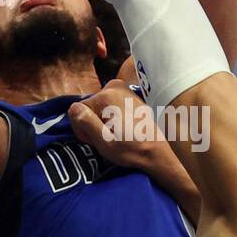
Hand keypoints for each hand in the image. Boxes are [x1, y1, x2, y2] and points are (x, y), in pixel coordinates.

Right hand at [69, 80, 200, 222]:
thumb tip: (73, 108)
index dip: (84, 130)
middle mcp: (114, 85)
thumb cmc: (134, 150)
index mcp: (105, 96)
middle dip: (94, 124)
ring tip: (120, 135)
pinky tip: (126, 129)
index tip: (98, 141)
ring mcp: (125, 88)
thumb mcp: (105, 143)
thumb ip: (86, 124)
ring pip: (100, 107)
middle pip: (89, 107)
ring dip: (105, 122)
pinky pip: (112, 105)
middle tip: (111, 139)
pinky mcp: (132, 94)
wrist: (163, 150)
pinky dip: (115, 117)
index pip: (77, 111)